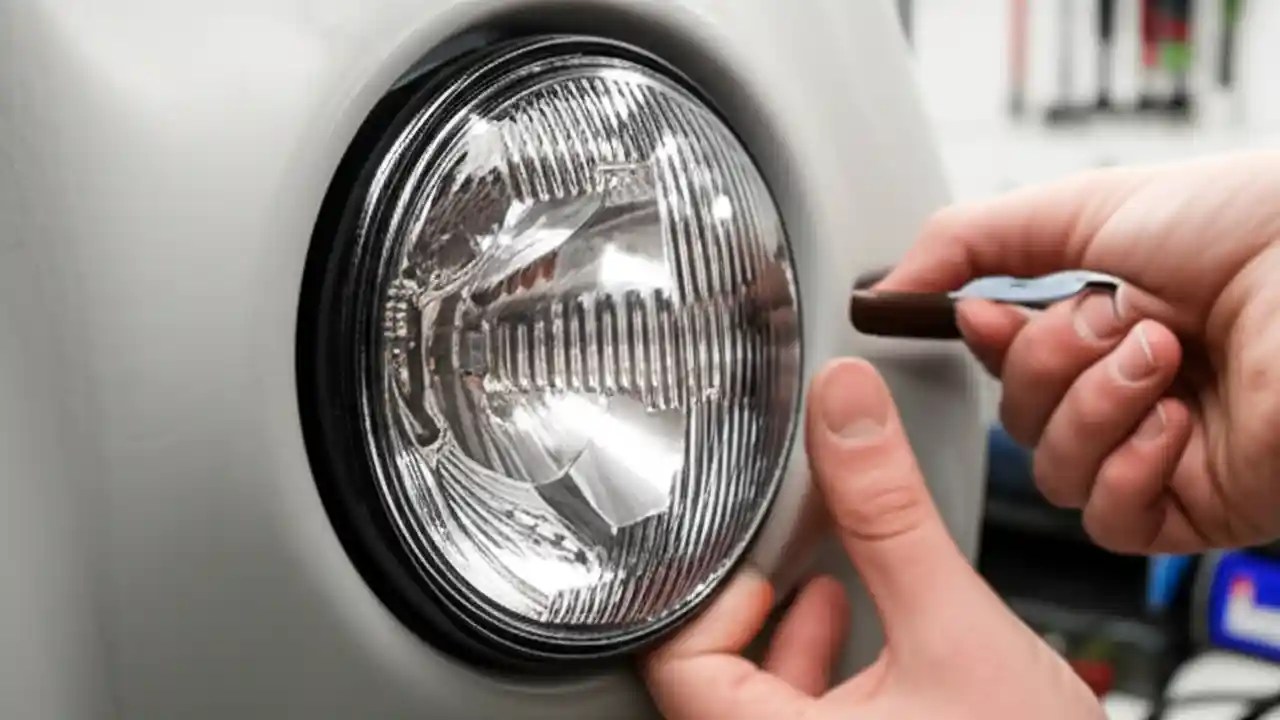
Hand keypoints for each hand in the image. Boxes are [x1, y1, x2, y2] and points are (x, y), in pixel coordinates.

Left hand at [641, 359, 1101, 719]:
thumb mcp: (955, 629)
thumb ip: (890, 513)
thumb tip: (847, 406)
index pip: (676, 664)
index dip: (709, 596)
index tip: (757, 555)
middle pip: (713, 678)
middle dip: (755, 603)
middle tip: (787, 546)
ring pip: (760, 701)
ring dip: (790, 635)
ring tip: (826, 579)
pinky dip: (823, 673)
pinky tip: (864, 636)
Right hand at [880, 151, 1279, 552]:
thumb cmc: (1253, 228)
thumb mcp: (1087, 205)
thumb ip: (973, 237)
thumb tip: (891, 283)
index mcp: (1111, 323)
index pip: (1009, 362)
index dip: (990, 344)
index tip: (983, 313)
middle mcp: (1136, 390)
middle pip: (1022, 422)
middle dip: (1053, 367)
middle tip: (1115, 322)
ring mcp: (1166, 452)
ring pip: (1057, 474)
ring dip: (1096, 412)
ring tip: (1162, 363)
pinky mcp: (1200, 507)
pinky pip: (1113, 522)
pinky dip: (1128, 470)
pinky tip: (1175, 423)